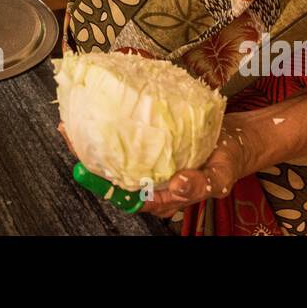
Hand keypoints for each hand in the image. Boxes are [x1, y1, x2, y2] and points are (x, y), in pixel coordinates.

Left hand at [57, 114, 263, 217]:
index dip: (100, 182)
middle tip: (68, 132)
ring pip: (116, 156)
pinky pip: (128, 138)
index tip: (81, 164)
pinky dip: (112, 126)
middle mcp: (151, 182)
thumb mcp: (220, 177)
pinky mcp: (153, 144)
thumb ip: (201, 185)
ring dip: (94, 141)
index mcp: (161, 196)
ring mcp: (150, 163)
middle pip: (112, 175)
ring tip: (74, 121)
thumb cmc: (227, 162)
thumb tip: (179, 184)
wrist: (238, 141)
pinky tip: (100, 110)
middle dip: (87, 157)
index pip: (123, 194)